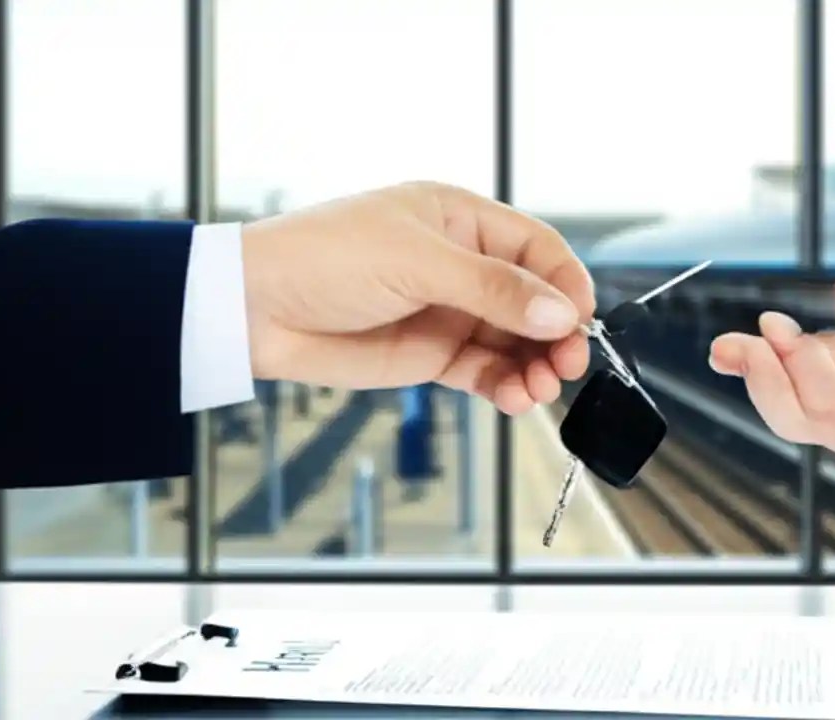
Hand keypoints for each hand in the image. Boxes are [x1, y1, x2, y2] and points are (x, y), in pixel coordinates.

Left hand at [239, 181, 594, 415]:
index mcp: (460, 219)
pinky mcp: (431, 354)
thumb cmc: (323, 258)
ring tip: (539, 388)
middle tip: (567, 364)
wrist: (253, 309)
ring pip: (514, 342)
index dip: (565, 282)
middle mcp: (461, 264)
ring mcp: (448, 311)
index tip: (581, 318)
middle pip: (533, 300)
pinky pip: (484, 372)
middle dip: (556, 333)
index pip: (536, 248)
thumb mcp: (416, 261)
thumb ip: (492, 289)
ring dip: (535, 366)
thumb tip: (561, 312)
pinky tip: (514, 399)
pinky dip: (505, 386)